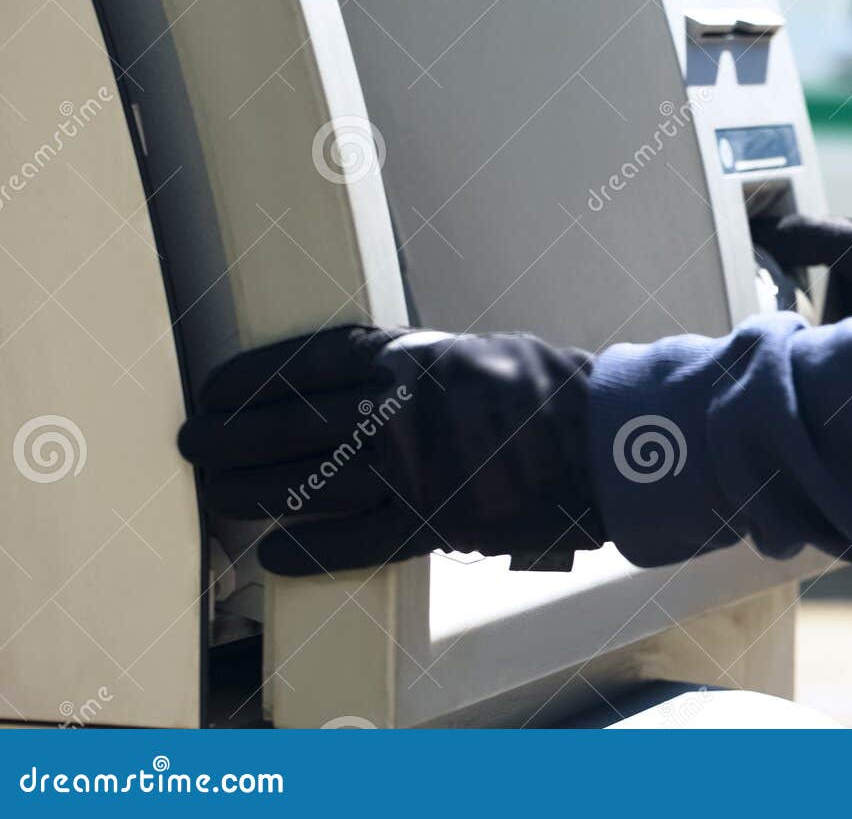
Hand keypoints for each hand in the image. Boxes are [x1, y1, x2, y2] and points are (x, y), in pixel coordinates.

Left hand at [177, 325, 601, 575]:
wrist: (602, 444)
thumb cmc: (546, 392)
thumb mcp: (473, 350)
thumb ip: (413, 362)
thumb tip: (362, 375)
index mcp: (407, 358)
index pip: (303, 364)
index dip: (247, 379)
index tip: (213, 390)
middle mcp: (396, 411)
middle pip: (287, 426)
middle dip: (229, 438)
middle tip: (196, 446)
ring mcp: (411, 470)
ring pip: (306, 485)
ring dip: (251, 493)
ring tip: (219, 498)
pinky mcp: (430, 523)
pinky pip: (351, 541)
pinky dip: (307, 550)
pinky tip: (274, 554)